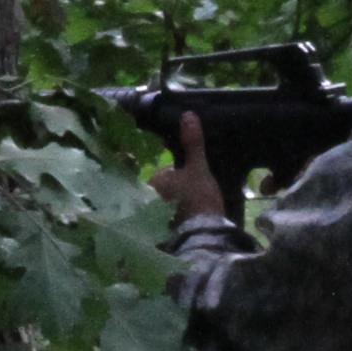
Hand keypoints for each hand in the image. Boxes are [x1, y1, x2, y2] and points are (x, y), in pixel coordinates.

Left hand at [151, 112, 234, 226]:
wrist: (204, 235)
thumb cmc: (198, 197)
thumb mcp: (199, 168)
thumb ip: (193, 144)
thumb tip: (188, 115)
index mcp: (153, 181)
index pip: (162, 173)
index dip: (176, 174)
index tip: (189, 180)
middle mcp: (147, 199)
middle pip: (161, 190)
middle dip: (173, 191)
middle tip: (192, 194)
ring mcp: (153, 217)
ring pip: (164, 205)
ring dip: (174, 206)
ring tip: (192, 209)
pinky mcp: (162, 232)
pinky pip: (167, 220)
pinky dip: (176, 219)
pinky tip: (188, 221)